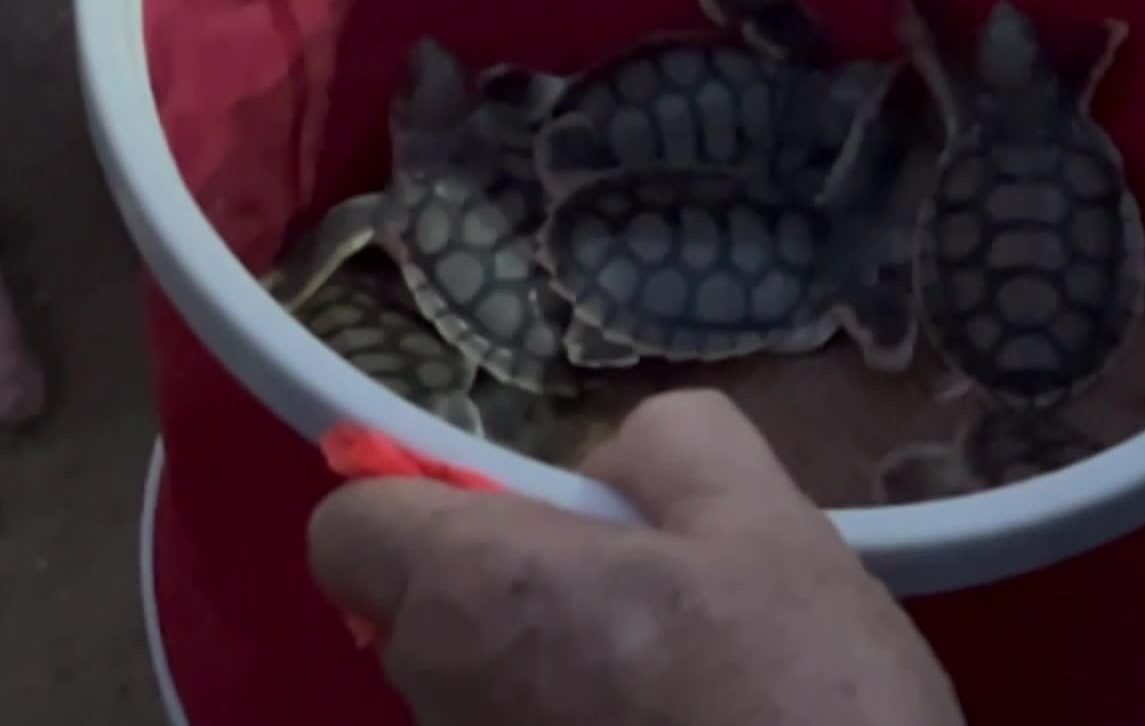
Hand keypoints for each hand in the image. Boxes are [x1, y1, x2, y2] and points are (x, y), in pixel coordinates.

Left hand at [306, 390, 966, 725]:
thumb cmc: (797, 692)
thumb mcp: (763, 516)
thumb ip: (666, 445)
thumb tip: (609, 474)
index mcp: (474, 590)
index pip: (347, 528)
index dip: (424, 503)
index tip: (524, 516)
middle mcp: (439, 703)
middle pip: (422, 619)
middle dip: (510, 595)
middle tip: (640, 600)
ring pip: (478, 703)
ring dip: (548, 684)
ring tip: (679, 695)